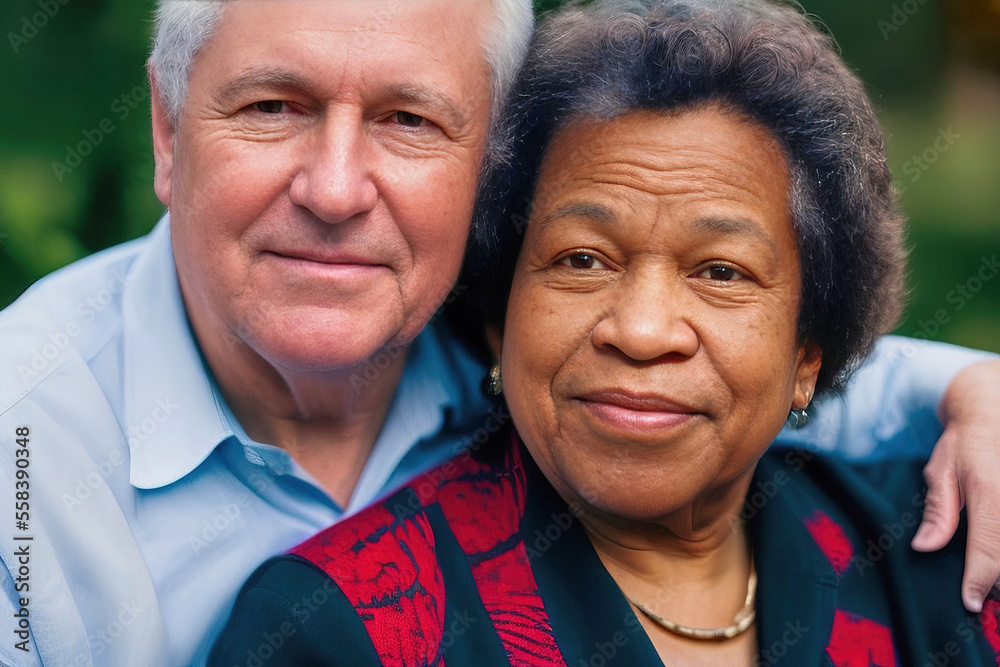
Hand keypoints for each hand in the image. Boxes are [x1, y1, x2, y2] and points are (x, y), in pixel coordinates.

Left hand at [911, 359, 999, 612]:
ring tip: (988, 578)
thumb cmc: (965, 442)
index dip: (980, 581)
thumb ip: (938, 511)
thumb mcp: (941, 471)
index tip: (971, 602)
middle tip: (981, 595)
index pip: (988, 548)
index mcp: (989, 493)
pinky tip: (994, 556)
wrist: (992, 410)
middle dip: (997, 579)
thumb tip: (924, 547)